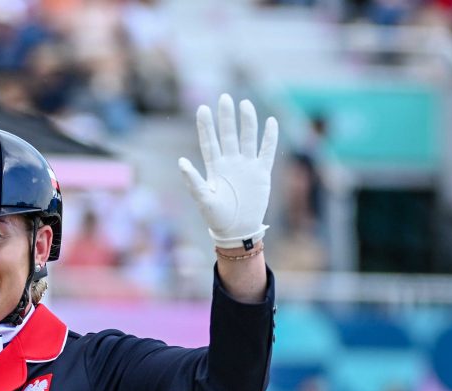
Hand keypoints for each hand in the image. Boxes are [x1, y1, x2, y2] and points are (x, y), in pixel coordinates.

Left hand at [177, 94, 278, 245]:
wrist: (237, 231)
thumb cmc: (217, 217)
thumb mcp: (203, 199)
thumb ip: (193, 180)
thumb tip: (181, 161)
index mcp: (215, 167)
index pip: (210, 142)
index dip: (206, 126)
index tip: (202, 108)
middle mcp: (231, 162)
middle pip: (229, 134)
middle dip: (227, 117)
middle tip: (225, 98)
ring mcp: (247, 166)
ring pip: (247, 138)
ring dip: (247, 122)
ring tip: (245, 104)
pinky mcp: (261, 173)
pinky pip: (267, 151)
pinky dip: (269, 137)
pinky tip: (271, 122)